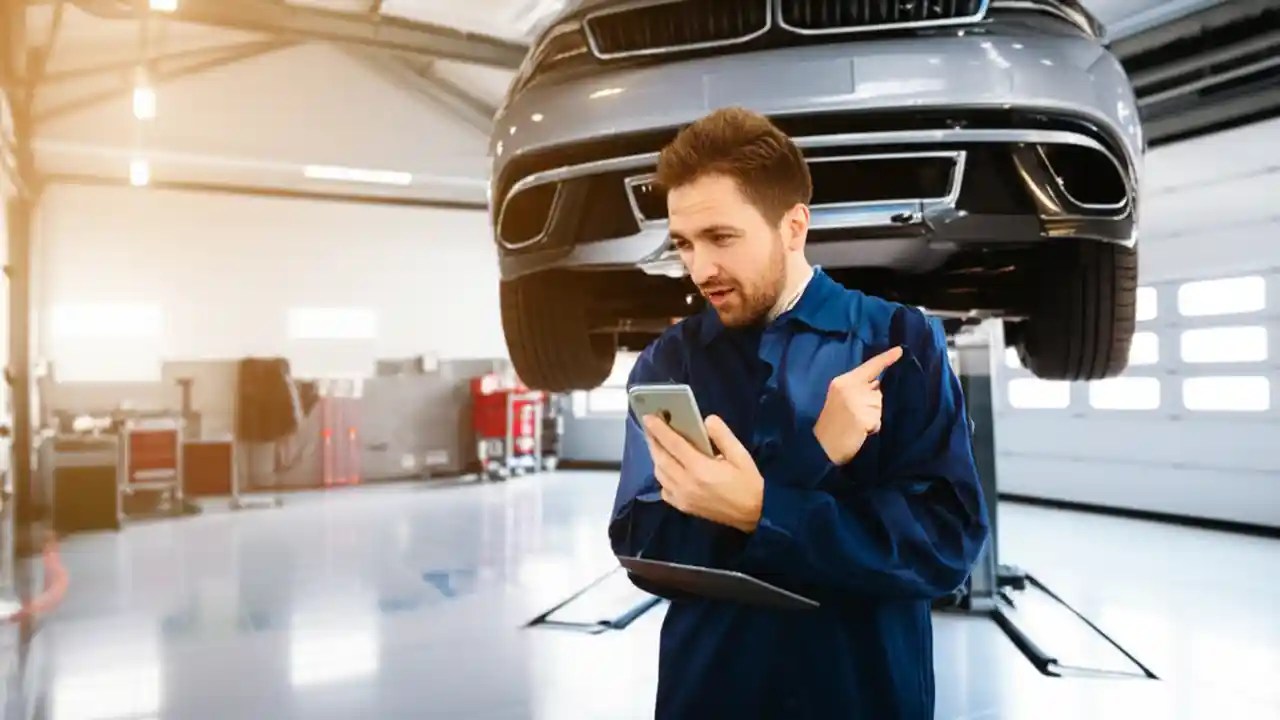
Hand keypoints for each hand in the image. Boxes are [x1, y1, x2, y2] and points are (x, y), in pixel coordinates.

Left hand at [643, 414, 763, 532]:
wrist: (755, 514)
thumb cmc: (749, 483)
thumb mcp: (740, 455)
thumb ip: (722, 436)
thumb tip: (706, 420)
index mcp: (700, 469)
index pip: (673, 444)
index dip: (659, 429)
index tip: (648, 417)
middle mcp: (686, 483)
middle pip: (661, 458)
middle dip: (653, 441)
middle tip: (650, 427)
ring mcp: (682, 497)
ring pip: (660, 474)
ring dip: (656, 457)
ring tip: (658, 443)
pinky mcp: (684, 507)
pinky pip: (664, 489)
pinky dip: (662, 476)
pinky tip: (668, 468)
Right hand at [814, 346, 904, 464]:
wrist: (820, 448)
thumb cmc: (830, 425)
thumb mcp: (839, 399)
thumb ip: (856, 389)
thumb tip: (876, 385)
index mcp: (843, 381)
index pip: (869, 367)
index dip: (886, 358)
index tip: (900, 350)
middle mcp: (851, 388)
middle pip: (877, 390)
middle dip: (873, 403)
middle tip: (855, 417)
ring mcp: (857, 402)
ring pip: (879, 406)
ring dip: (873, 416)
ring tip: (857, 425)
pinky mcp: (864, 418)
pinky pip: (878, 421)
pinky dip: (873, 428)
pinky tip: (860, 432)